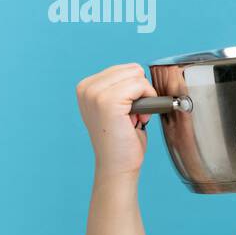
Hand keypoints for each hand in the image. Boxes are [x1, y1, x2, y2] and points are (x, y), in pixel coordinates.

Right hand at [75, 63, 157, 180]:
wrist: (117, 166)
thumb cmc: (122, 140)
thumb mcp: (118, 106)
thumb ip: (121, 86)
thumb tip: (138, 70)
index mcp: (86, 86)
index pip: (126, 68)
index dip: (135, 90)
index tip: (128, 111)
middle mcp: (86, 87)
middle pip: (133, 69)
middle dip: (141, 92)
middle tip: (133, 116)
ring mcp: (95, 93)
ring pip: (138, 76)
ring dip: (145, 98)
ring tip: (134, 118)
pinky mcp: (107, 101)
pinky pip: (141, 85)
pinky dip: (148, 101)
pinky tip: (139, 118)